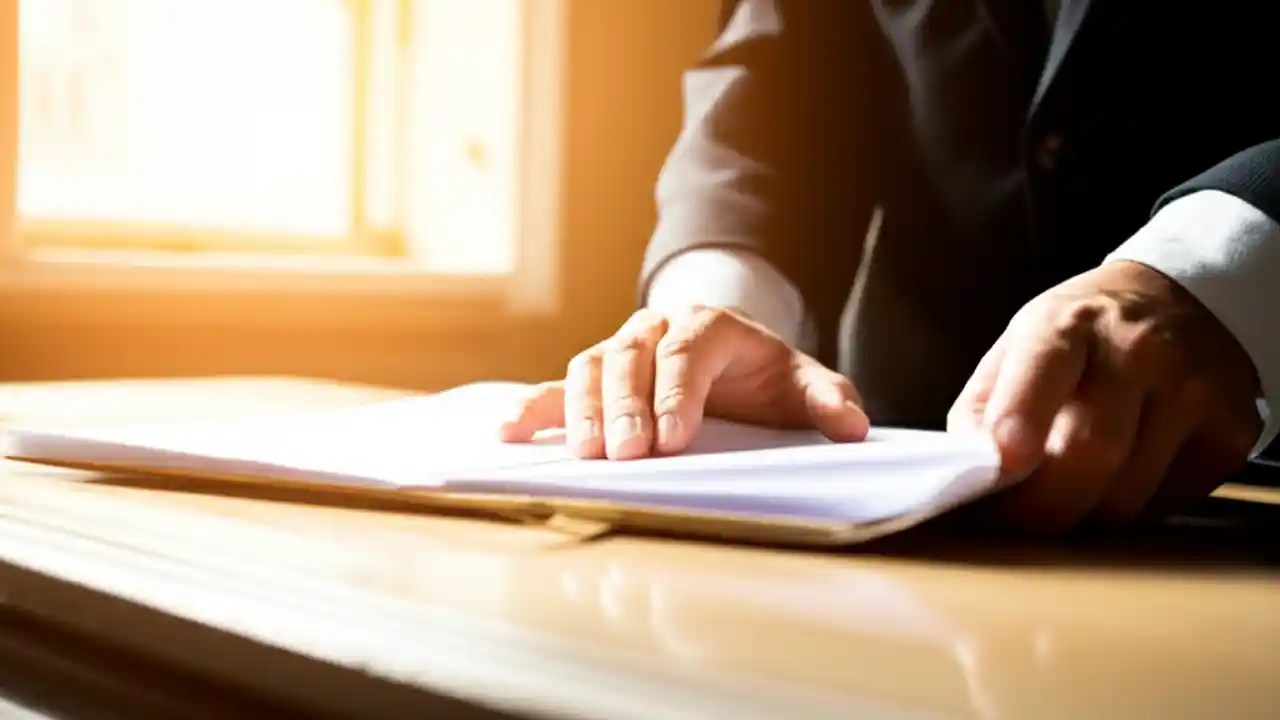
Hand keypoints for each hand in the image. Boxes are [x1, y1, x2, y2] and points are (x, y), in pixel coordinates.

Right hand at [500, 306, 868, 458]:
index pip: (687, 352)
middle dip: (627, 406)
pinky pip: (555, 385)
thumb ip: (827, 399)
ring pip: (590, 365)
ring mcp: (620, 349)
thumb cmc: (763, 376)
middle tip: (628, 455)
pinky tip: (509, 431)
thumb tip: (854, 426)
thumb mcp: (801, 382)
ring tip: (583, 453)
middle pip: (631, 357)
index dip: (677, 394)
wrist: (725, 349)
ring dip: (582, 409)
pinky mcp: (594, 377)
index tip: (673, 440)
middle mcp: (657, 328)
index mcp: (710, 326)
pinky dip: (532, 407)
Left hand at [949, 261, 1260, 532]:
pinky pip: (1165, 503)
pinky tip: (1118, 481)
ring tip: (1063, 498)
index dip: (1020, 420)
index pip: (1045, 367)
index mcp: (1068, 323)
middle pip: (1089, 450)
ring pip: (1127, 494)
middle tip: (1013, 524)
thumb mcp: (1019, 347)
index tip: (1001, 464)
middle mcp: (1137, 350)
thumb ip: (984, 407)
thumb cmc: (1080, 339)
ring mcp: (1191, 390)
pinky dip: (1129, 510)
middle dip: (1040, 506)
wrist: (1178, 304)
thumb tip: (969, 473)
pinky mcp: (1228, 433)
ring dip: (1081, 516)